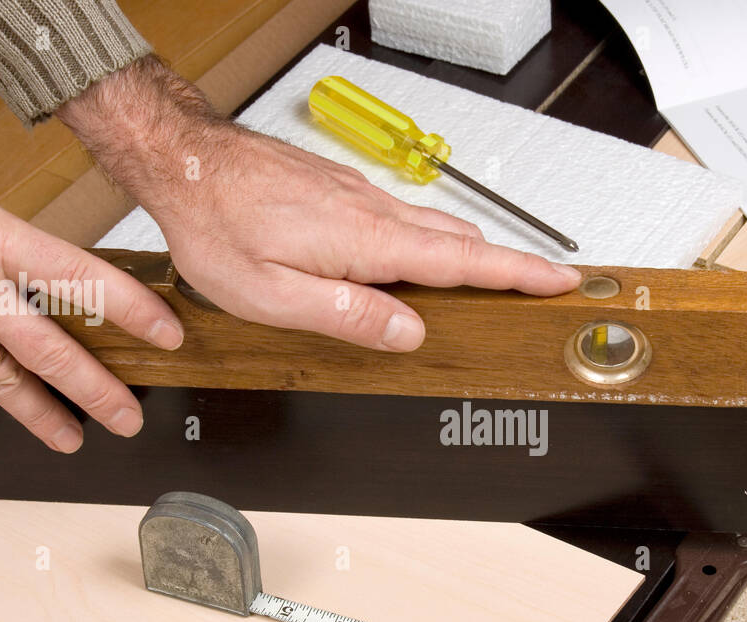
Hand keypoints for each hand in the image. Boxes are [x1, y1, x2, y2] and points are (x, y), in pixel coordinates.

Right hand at [0, 146, 183, 451]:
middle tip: (128, 419)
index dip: (135, 310)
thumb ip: (2, 234)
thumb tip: (33, 258)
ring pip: (8, 385)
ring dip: (44, 418)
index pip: (86, 281)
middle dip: (99, 393)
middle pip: (56, 355)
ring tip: (71, 440)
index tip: (169, 332)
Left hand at [58, 57, 581, 350]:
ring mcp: (359, 197)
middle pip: (459, 242)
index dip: (519, 274)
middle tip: (539, 289)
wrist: (186, 162)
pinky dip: (427, 241)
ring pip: (430, 228)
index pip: (464, 261)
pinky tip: (412, 260)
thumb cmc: (219, 226)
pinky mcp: (341, 191)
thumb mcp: (275, 296)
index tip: (560, 282)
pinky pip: (401, 219)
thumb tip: (409, 334)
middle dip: (505, 267)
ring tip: (488, 282)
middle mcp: (372, 212)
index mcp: (367, 242)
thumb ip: (349, 316)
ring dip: (467, 254)